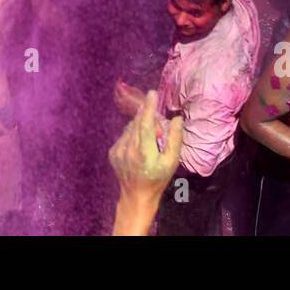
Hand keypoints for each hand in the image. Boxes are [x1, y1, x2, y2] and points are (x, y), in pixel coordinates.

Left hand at [109, 90, 183, 205]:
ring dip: (139, 127)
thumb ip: (175, 139)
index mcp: (144, 152)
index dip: (149, 107)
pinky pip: (124, 135)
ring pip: (130, 128)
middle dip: (147, 117)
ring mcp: (118, 150)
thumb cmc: (157, 179)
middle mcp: (128, 149)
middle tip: (157, 125)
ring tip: (148, 140)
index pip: (145, 123)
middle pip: (137, 122)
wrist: (136, 196)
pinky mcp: (112, 152)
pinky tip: (138, 147)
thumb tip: (177, 119)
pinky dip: (132, 135)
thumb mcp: (171, 162)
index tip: (152, 93)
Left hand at [113, 80, 144, 117]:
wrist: (145, 112)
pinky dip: (118, 100)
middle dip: (116, 88)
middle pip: (116, 93)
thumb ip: (128, 87)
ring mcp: (121, 107)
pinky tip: (121, 98)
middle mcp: (121, 102)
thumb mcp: (137, 91)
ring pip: (116, 99)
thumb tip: (122, 83)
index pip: (118, 87)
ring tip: (120, 90)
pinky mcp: (123, 111)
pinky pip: (118, 104)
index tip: (120, 78)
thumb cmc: (143, 100)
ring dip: (117, 94)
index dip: (118, 82)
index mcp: (125, 96)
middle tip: (119, 84)